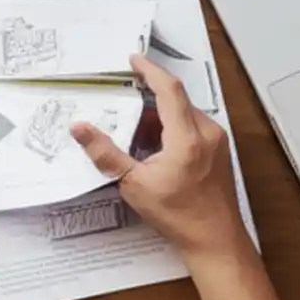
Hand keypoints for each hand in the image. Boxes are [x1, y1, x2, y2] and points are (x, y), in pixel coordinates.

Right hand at [71, 54, 246, 260]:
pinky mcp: (219, 150)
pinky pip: (193, 127)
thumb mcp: (133, 185)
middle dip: (148, 100)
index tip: (133, 59)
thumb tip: (80, 128)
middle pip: (175, 101)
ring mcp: (217, 141)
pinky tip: (155, 151)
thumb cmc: (178, 215)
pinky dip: (172, 130)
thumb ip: (105, 153)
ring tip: (136, 137)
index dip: (150, 70)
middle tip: (123, 107)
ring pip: (184, 114)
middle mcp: (207, 132)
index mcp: (187, 138)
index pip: (169, 89)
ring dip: (159, 118)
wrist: (215, 240)